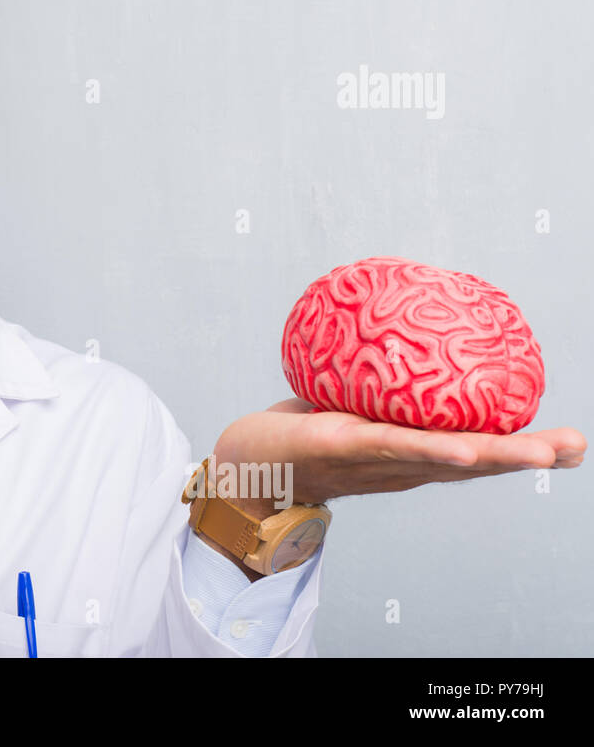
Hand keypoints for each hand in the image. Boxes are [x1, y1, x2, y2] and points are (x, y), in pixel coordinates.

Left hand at [212, 397, 585, 509]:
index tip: (568, 444)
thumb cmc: (296, 433)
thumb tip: (404, 335)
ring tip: (540, 451)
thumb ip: (379, 382)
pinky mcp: (340, 449)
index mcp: (407, 454)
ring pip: (442, 458)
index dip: (518, 449)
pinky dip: (428, 449)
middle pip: (472, 462)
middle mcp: (398, 464)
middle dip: (526, 456)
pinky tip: (462, 450)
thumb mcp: (348, 405)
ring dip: (493, 457)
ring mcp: (372, 460)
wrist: (241, 467)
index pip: (471, 452)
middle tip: (574, 445)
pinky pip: (390, 446)